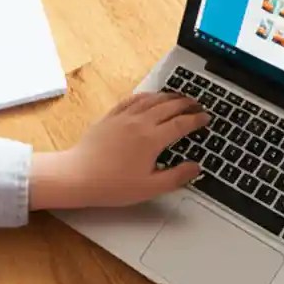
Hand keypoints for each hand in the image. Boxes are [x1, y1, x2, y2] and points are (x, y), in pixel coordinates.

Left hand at [29, 92, 208, 209]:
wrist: (78, 176)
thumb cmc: (113, 185)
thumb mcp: (150, 188)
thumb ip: (176, 176)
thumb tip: (197, 167)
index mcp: (153, 139)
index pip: (182, 124)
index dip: (196, 120)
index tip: (206, 118)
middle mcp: (140, 122)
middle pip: (169, 106)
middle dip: (187, 104)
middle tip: (198, 105)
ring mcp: (124, 116)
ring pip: (152, 99)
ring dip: (169, 96)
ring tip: (179, 97)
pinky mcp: (110, 116)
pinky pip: (132, 99)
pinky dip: (146, 96)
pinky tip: (150, 97)